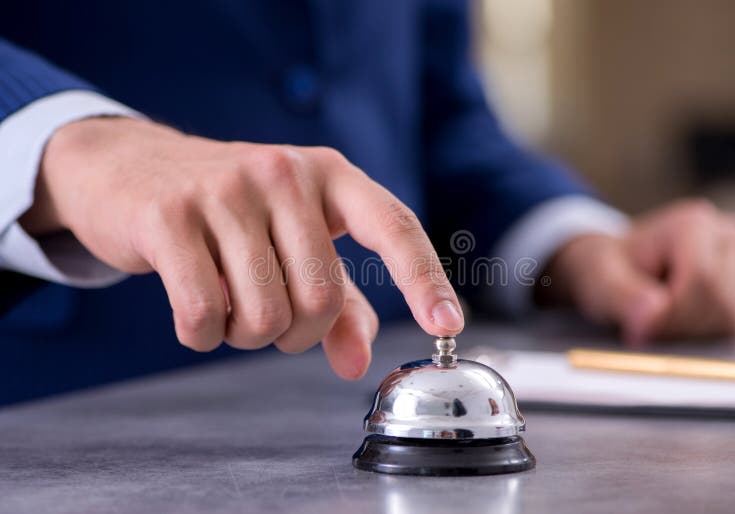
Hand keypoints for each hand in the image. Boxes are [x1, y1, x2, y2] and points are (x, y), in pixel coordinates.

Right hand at [21, 117, 463, 377]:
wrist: (130, 167)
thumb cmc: (229, 212)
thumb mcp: (293, 241)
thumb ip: (337, 302)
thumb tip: (358, 363)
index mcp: (328, 174)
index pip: (393, 225)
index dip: (423, 279)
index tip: (447, 325)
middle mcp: (284, 173)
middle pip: (322, 300)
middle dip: (297, 334)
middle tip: (271, 317)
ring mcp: (225, 190)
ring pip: (265, 315)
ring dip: (248, 336)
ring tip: (229, 303)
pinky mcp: (169, 216)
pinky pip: (204, 315)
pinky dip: (202, 335)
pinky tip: (196, 310)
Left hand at [542, 199, 734, 344]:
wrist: (617, 267)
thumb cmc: (608, 270)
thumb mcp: (601, 280)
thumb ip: (623, 295)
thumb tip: (652, 313)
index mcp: (693, 223)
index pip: (703, 280)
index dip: (673, 314)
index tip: (639, 331)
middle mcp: (729, 235)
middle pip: (722, 300)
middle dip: (681, 327)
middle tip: (645, 332)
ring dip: (694, 334)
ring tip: (658, 326)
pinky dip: (706, 335)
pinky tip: (677, 326)